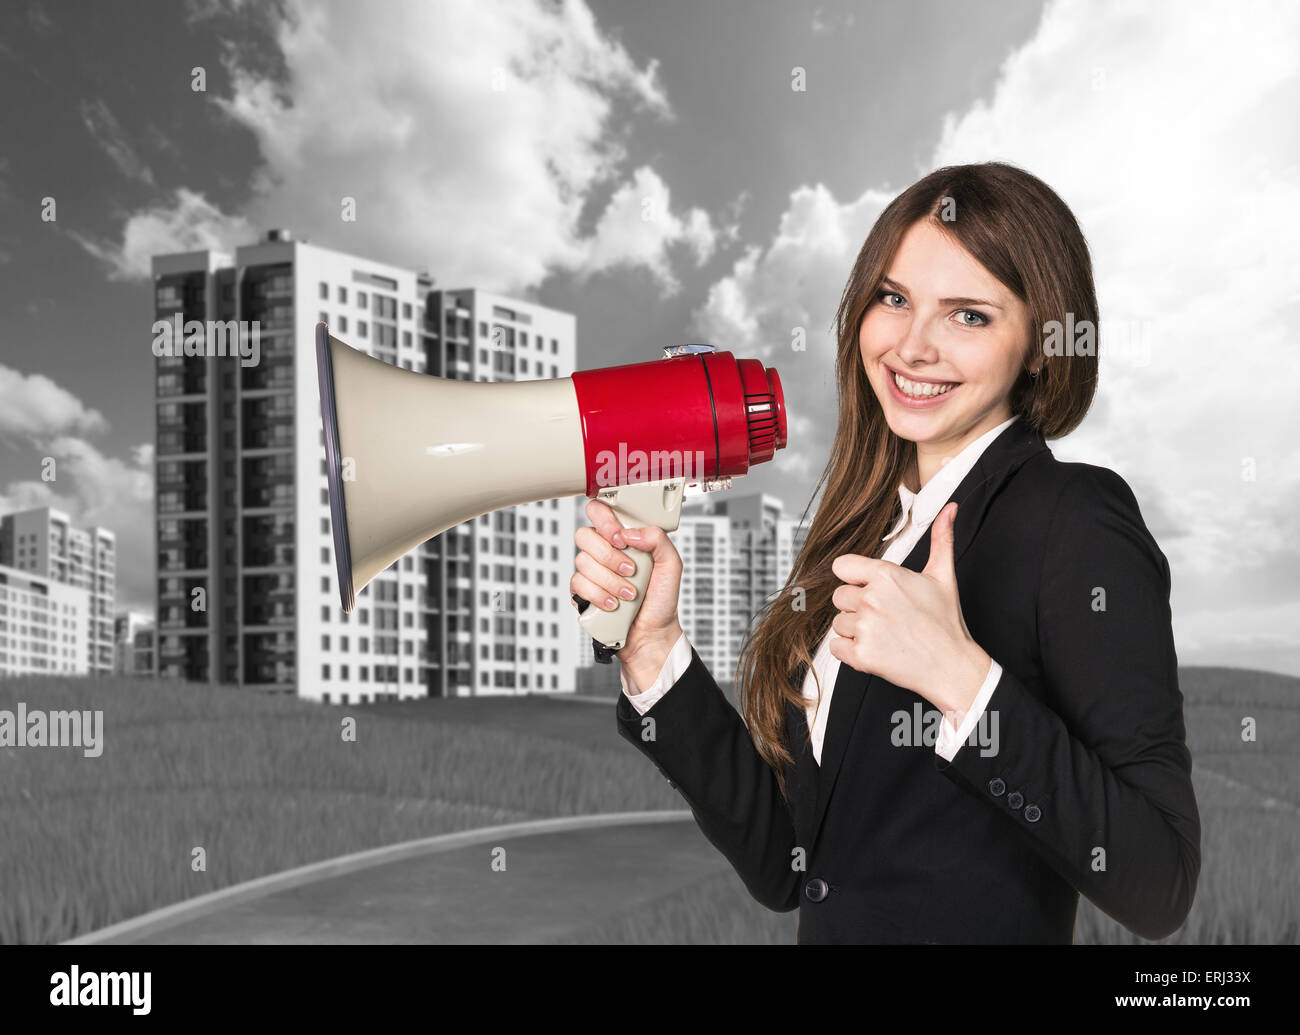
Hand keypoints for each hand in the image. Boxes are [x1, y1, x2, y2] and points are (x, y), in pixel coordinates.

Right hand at [570, 498, 682, 664]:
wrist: (652, 633)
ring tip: (629, 594)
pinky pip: (578, 584)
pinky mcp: (581, 592)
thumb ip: (658, 538)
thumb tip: (630, 532)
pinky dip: (599, 595)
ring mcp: (590, 571)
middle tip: (630, 570)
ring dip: (610, 581)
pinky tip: (614, 604)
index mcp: (622, 538)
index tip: (623, 540)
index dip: (606, 522)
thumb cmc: (661, 599)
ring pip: (582, 561)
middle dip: (609, 556)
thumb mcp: (671, 564)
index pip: (599, 511)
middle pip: (584, 535)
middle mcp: (603, 551)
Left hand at [826, 501, 991, 722]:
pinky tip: (875, 649)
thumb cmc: (946, 622)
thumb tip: (949, 508)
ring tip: (884, 633)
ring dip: (854, 629)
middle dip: (855, 605)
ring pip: (837, 622)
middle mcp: (871, 599)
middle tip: (884, 615)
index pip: (841, 566)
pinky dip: (850, 650)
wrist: (952, 666)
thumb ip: (940, 538)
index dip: (855, 578)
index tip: (871, 588)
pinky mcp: (861, 655)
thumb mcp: (943, 576)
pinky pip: (835, 647)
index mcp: (886, 576)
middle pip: (838, 596)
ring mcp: (865, 628)